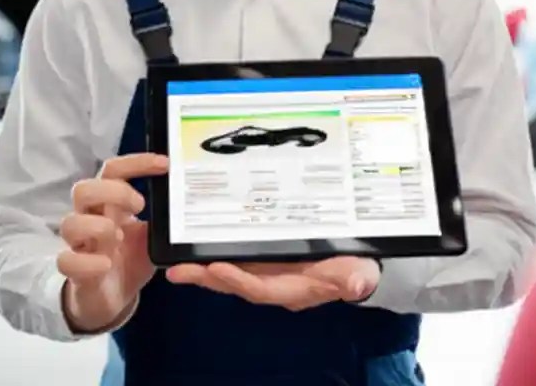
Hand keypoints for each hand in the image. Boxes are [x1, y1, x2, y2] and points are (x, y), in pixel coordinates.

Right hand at [57, 153, 168, 332]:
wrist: (112, 298)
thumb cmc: (129, 259)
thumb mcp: (150, 237)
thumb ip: (162, 220)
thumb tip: (189, 203)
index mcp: (109, 205)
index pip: (113, 171)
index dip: (136, 162)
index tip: (164, 164)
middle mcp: (90, 219)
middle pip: (84, 189)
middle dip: (114, 192)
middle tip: (140, 205)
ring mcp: (80, 245)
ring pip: (70, 223)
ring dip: (97, 226)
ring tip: (118, 237)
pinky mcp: (75, 271)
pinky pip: (66, 261)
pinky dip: (87, 262)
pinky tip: (106, 264)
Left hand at [166, 256, 379, 311]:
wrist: (355, 269)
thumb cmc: (355, 271)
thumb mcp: (359, 274)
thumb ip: (355, 279)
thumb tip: (355, 284)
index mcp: (293, 289)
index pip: (260, 288)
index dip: (239, 281)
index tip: (217, 269)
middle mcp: (274, 283)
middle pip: (235, 283)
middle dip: (207, 277)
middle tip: (178, 270)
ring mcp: (266, 272)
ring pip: (229, 271)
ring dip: (203, 268)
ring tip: (175, 263)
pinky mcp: (263, 259)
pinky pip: (234, 258)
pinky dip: (214, 254)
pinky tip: (195, 246)